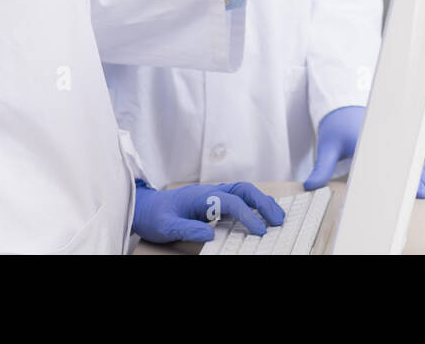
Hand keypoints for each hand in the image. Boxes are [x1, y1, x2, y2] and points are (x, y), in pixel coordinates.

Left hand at [131, 181, 284, 243]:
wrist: (146, 208)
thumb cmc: (155, 216)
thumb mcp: (166, 226)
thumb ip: (186, 229)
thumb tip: (210, 234)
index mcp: (201, 196)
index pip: (231, 202)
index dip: (248, 215)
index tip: (260, 230)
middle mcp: (211, 192)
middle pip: (244, 190)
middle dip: (264, 202)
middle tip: (278, 220)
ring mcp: (214, 196)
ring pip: (244, 193)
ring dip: (262, 202)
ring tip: (277, 218)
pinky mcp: (215, 203)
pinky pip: (239, 201)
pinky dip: (254, 207)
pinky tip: (261, 218)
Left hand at [304, 105, 424, 198]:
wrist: (343, 107)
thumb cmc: (336, 127)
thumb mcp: (326, 146)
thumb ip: (321, 167)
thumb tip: (311, 185)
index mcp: (366, 140)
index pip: (383, 161)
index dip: (395, 177)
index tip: (403, 189)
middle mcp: (382, 139)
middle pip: (401, 161)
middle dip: (414, 178)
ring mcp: (390, 139)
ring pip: (409, 158)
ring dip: (421, 173)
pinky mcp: (393, 141)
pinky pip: (409, 155)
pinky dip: (419, 166)